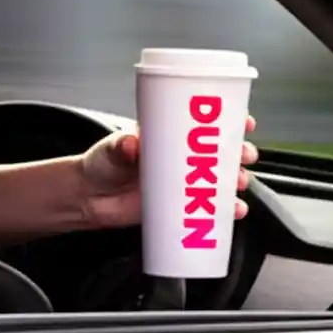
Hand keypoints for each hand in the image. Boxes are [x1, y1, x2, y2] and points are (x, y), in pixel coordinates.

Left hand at [78, 116, 257, 229]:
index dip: (229, 119)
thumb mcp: (110, 149)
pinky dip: (225, 211)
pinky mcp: (180, 208)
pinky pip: (210, 209)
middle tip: (244, 156)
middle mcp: (182, 157)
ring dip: (235, 181)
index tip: (243, 121)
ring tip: (238, 185)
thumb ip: (120, 147)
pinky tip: (233, 212)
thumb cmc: (100, 165)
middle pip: (221, 151)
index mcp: (171, 135)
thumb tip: (131, 144)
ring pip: (220, 180)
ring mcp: (183, 183)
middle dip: (239, 152)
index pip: (206, 123)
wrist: (88, 200)